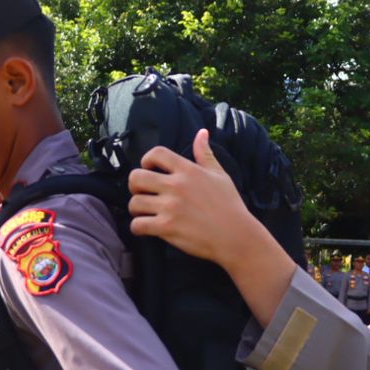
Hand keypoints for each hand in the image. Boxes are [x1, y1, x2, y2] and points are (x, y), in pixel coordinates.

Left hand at [129, 128, 297, 327]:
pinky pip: (137, 225)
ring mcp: (170, 207)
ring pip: (134, 203)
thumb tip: (202, 132)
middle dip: (134, 185)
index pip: (156, 153)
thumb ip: (205, 154)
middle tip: (142, 193)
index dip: (146, 160)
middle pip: (136, 177)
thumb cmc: (229, 205)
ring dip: (135, 208)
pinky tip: (145, 228)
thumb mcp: (220, 175)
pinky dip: (137, 228)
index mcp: (188, 171)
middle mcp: (176, 186)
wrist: (236, 236)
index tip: (148, 169)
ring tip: (144, 212)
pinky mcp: (166, 228)